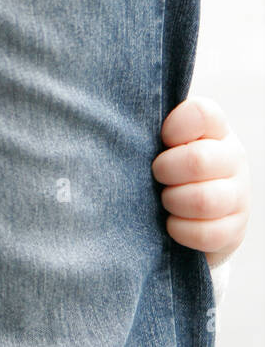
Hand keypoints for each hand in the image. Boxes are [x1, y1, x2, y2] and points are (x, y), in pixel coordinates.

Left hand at [152, 96, 249, 268]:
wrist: (180, 214)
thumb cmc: (160, 168)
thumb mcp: (155, 143)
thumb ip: (145, 126)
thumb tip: (109, 114)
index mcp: (212, 130)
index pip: (201, 113)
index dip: (175, 126)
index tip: (161, 138)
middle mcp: (231, 158)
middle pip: (198, 161)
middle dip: (164, 171)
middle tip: (156, 175)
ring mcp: (237, 194)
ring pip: (204, 200)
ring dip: (173, 201)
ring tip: (164, 200)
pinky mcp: (234, 229)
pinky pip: (207, 233)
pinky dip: (180, 230)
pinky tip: (170, 223)